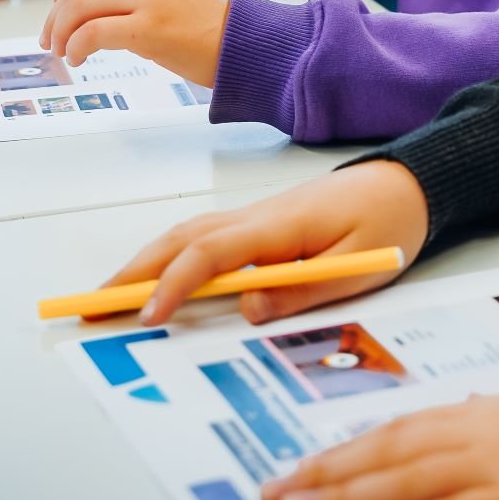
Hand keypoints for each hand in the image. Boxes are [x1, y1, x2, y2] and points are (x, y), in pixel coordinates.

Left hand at [38, 0, 229, 85]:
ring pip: (80, 8)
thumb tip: (87, 2)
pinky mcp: (147, 28)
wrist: (245, 43)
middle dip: (57, 14)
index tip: (59, 1)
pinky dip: (76, 47)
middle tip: (51, 38)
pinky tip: (79, 58)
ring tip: (64, 51)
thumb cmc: (210, 23)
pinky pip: (92, 34)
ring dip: (62, 33)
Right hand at [104, 160, 429, 323]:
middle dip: (133, 273)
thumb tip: (248, 310)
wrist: (407, 183)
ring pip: (186, 235)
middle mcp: (257, 215)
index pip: (212, 254)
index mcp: (281, 225)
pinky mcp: (259, 223)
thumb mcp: (359, 267)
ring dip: (144, 262)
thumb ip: (304, 289)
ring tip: (107, 297)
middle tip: (91, 307)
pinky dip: (169, 256)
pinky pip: (203, 237)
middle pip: (182, 240)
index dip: (175, 285)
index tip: (146, 316)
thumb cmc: (387, 223)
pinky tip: (153, 277)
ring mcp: (254, 216)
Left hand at [263, 364, 498, 499]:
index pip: (400, 427)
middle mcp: (480, 431)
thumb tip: (469, 423)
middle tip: (275, 491)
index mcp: (488, 410)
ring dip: (343, 498)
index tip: (307, 461)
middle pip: (385, 452)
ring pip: (401, 480)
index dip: (347, 447)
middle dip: (325, 472)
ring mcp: (497, 465)